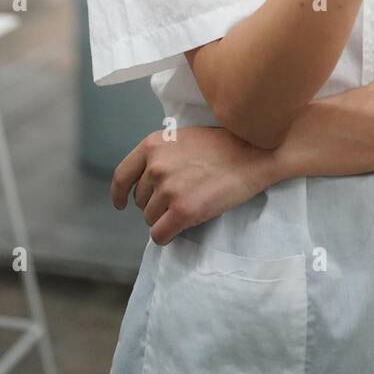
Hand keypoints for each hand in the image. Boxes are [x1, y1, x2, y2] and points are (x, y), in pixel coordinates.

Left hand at [111, 126, 274, 245]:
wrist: (254, 153)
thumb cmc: (224, 145)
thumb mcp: (184, 137)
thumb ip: (163, 155)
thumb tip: (149, 181)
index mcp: (153, 145)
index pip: (122, 176)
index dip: (119, 194)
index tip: (121, 204)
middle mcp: (156, 166)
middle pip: (140, 201)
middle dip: (156, 204)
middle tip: (182, 198)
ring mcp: (169, 189)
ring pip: (151, 219)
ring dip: (165, 219)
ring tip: (190, 205)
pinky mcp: (184, 210)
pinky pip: (160, 235)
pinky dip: (167, 236)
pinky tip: (180, 228)